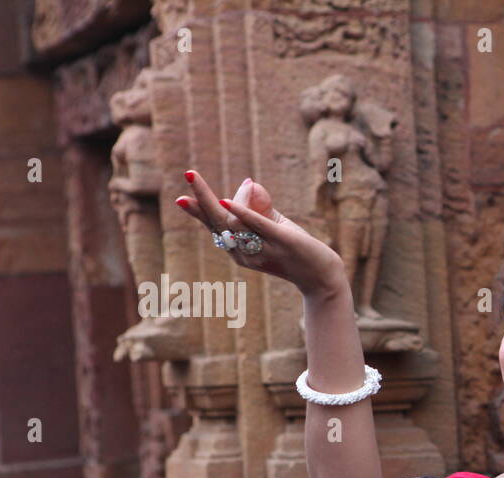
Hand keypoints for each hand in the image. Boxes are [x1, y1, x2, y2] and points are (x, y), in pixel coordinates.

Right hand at [174, 169, 345, 297]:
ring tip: (199, 180)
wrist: (322, 277)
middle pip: (218, 225)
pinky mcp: (282, 241)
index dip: (198, 213)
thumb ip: (257, 212)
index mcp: (240, 252)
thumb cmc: (296, 252)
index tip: (181, 199)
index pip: (215, 229)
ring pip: (234, 224)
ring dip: (217, 201)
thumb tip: (246, 184)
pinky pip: (259, 226)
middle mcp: (246, 254)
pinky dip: (243, 213)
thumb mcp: (272, 230)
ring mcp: (264, 248)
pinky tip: (227, 201)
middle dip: (200, 201)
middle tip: (188, 174)